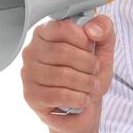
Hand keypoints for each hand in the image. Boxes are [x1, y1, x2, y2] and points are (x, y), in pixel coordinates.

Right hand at [20, 14, 114, 132]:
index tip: (90, 48)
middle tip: (94, 71)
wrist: (85, 106)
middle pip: (63, 51)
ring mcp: (28, 73)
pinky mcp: (31, 95)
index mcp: (46, 33)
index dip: (83, 39)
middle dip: (88, 64)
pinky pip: (58, 95)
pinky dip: (78, 98)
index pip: (62, 27)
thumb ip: (104, 29)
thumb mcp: (103, 48)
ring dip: (86, 83)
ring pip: (62, 74)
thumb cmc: (89, 74)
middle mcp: (32, 51)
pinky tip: (82, 98)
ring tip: (91, 86)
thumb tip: (92, 29)